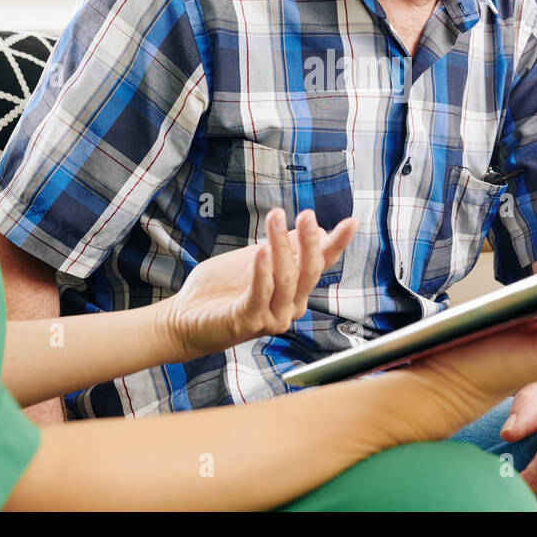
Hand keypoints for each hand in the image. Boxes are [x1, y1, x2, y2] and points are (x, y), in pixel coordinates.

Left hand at [161, 208, 356, 360]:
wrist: (185, 317)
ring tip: (275, 218)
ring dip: (281, 245)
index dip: (337, 243)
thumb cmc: (220, 289)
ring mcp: (273, 317)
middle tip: (307, 214)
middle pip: (309, 271)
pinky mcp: (249, 321)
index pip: (321, 264)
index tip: (351, 222)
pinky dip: (263, 271)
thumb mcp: (255, 259)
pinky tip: (262, 250)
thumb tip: (315, 230)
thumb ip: (283, 248)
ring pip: (286, 279)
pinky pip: (260, 294)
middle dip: (310, 241)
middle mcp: (291, 306)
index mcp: (294, 290)